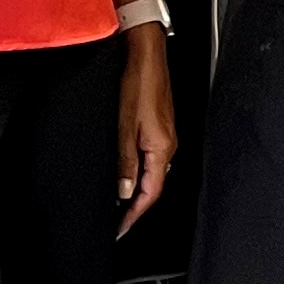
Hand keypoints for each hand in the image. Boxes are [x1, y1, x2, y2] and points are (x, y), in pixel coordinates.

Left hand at [115, 24, 175, 233]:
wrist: (145, 53)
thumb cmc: (138, 82)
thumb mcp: (124, 126)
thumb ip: (124, 161)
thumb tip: (124, 190)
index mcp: (162, 148)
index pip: (150, 193)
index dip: (134, 215)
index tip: (120, 229)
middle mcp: (167, 144)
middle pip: (153, 186)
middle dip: (135, 207)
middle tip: (116, 222)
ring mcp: (164, 135)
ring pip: (151, 172)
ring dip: (136, 189)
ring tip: (117, 203)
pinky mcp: (158, 126)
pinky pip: (150, 158)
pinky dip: (137, 172)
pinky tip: (124, 172)